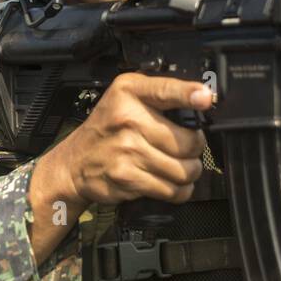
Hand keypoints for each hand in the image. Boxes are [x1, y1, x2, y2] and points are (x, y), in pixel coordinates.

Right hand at [37, 73, 211, 208]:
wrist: (74, 163)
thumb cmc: (107, 129)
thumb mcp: (126, 97)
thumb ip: (161, 94)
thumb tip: (203, 99)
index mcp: (129, 92)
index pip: (166, 90)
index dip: (189, 94)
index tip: (206, 97)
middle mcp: (128, 119)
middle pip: (188, 141)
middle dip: (195, 150)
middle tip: (187, 148)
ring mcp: (127, 150)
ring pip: (184, 170)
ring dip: (189, 173)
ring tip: (180, 167)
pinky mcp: (128, 177)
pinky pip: (171, 189)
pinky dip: (179, 191)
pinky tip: (170, 182)